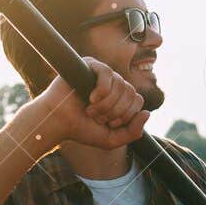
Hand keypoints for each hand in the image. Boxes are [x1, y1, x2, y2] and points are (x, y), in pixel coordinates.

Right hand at [16, 62, 148, 150]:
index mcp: (120, 97)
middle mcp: (113, 83)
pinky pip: (107, 73)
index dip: (126, 115)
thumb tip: (147, 113)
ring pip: (120, 84)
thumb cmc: (81, 129)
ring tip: (90, 110)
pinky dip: (102, 90)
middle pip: (131, 92)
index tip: (109, 124)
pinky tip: (90, 98)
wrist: (57, 123)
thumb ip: (133, 133)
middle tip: (96, 117)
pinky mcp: (90, 65)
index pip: (138, 100)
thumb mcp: (112, 139)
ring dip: (106, 104)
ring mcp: (102, 73)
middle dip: (115, 111)